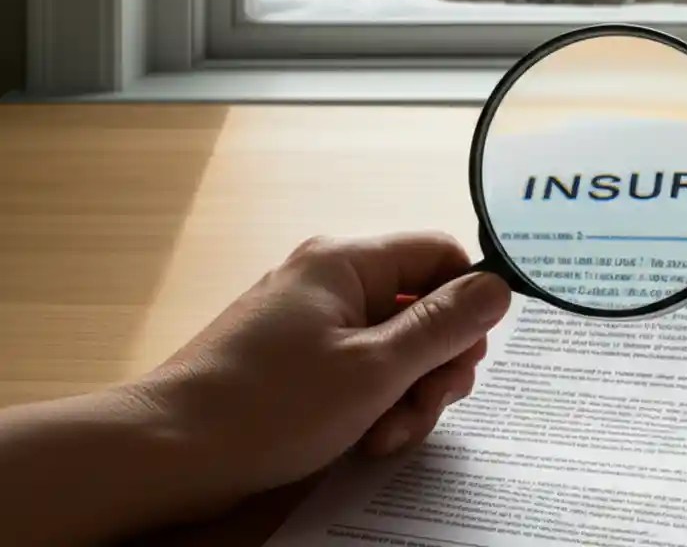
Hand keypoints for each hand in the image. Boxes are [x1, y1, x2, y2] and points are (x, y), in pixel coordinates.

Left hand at [132, 232, 511, 505]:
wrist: (169, 452)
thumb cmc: (268, 406)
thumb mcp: (375, 369)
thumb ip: (443, 327)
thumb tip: (498, 288)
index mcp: (347, 262)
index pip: (441, 255)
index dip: (468, 304)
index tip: (467, 357)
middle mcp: (331, 281)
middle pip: (424, 308)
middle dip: (436, 366)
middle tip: (424, 407)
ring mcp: (314, 322)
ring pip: (397, 348)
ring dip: (407, 396)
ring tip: (384, 435)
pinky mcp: (302, 361)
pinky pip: (363, 372)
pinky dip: (374, 405)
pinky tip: (363, 440)